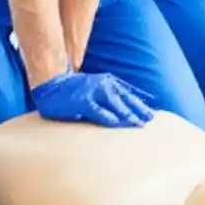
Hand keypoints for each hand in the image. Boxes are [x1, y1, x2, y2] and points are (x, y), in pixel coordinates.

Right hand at [31, 71, 154, 127]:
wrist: (51, 86)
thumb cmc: (74, 91)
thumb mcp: (95, 88)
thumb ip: (110, 96)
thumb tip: (125, 112)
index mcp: (108, 81)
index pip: (128, 94)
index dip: (141, 104)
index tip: (152, 114)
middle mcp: (103, 84)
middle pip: (125, 98)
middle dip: (139, 109)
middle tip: (150, 119)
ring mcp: (92, 92)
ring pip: (115, 104)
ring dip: (128, 114)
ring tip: (138, 123)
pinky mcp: (82, 101)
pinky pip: (97, 110)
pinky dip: (107, 116)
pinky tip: (116, 124)